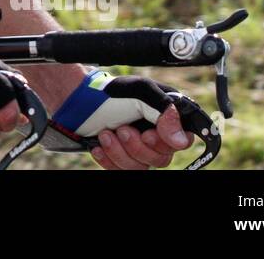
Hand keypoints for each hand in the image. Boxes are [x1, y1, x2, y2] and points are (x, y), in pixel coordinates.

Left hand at [47, 70, 194, 169]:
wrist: (79, 102)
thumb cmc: (112, 93)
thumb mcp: (142, 92)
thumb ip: (165, 113)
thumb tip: (181, 141)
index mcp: (167, 118)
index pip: (183, 141)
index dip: (165, 142)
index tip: (147, 134)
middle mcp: (157, 135)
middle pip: (162, 159)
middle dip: (137, 146)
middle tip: (122, 129)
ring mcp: (139, 149)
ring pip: (141, 167)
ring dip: (120, 152)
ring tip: (106, 134)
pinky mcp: (122, 158)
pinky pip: (123, 171)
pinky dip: (109, 160)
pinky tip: (98, 146)